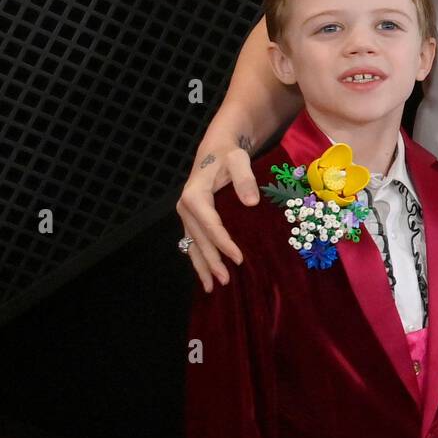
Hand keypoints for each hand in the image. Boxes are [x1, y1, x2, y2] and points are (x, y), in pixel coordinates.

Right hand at [177, 136, 261, 291]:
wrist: (216, 149)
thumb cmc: (229, 155)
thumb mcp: (238, 160)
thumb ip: (245, 179)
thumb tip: (252, 202)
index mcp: (195, 195)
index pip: (211, 225)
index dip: (224, 244)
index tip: (238, 259)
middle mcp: (185, 207)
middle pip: (200, 240)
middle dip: (212, 262)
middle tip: (226, 281)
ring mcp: (186, 215)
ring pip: (193, 245)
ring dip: (202, 266)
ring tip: (212, 287)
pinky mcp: (191, 219)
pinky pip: (193, 242)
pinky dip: (199, 259)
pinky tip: (206, 274)